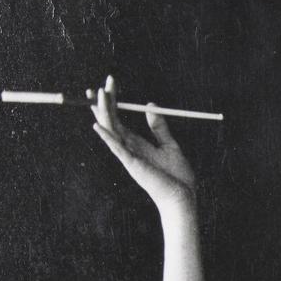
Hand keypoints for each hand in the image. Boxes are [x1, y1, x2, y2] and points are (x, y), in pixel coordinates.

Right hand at [90, 75, 196, 209]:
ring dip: (104, 112)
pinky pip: (117, 149)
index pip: (118, 118)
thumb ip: (159, 127)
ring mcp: (129, 156)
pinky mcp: (133, 165)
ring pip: (111, 130)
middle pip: (111, 121)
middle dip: (104, 103)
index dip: (112, 102)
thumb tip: (150, 105)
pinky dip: (107, 137)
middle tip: (100, 84)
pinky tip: (98, 125)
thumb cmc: (176, 175)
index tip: (109, 84)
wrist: (183, 196)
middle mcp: (129, 148)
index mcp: (136, 143)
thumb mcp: (169, 145)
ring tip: (99, 94)